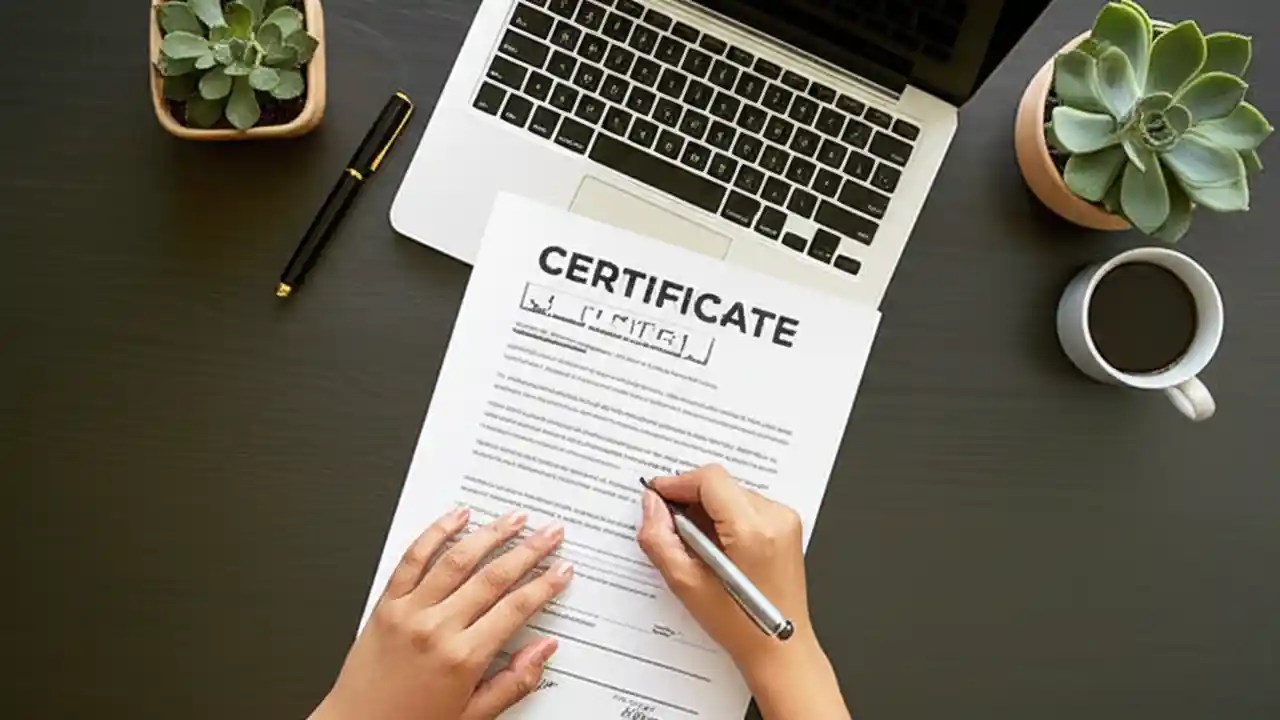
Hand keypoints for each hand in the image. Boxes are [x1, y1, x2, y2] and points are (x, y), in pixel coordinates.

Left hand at [310, 508, 573, 719]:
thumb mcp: (473, 715)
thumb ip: (514, 682)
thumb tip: (544, 651)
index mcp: (462, 658)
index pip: (515, 609)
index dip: (544, 585)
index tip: (562, 570)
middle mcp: (437, 629)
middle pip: (493, 577)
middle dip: (529, 551)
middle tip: (549, 533)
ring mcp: (409, 612)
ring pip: (457, 560)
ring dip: (490, 534)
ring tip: (513, 518)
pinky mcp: (386, 604)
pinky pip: (412, 559)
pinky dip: (435, 533)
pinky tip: (455, 517)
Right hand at [637, 465, 849, 719]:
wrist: (779, 649)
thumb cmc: (739, 625)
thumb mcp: (686, 584)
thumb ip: (660, 538)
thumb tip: (651, 504)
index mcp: (752, 530)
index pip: (709, 480)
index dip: (677, 483)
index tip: (656, 496)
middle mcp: (775, 518)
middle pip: (721, 484)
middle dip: (691, 500)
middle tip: (672, 528)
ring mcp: (785, 521)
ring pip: (732, 493)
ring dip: (708, 510)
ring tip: (698, 546)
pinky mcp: (787, 527)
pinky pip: (747, 506)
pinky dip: (726, 518)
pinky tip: (718, 548)